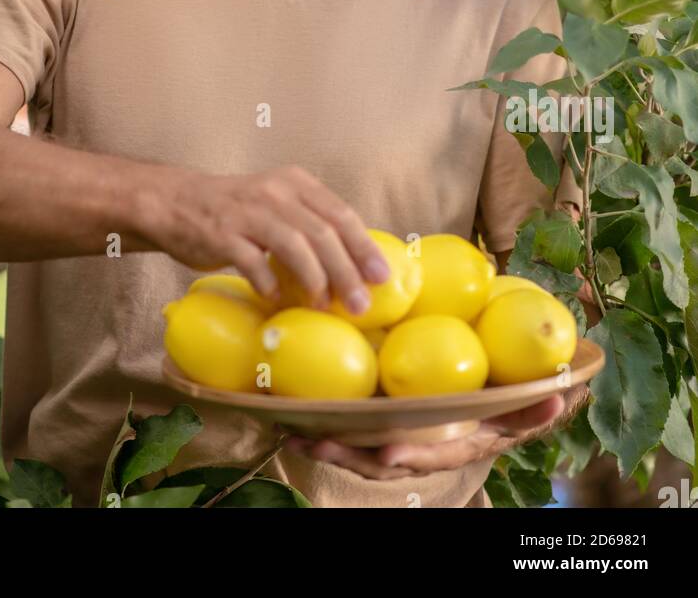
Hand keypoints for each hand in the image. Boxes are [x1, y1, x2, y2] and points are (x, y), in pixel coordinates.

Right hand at [130, 162, 391, 314]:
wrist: (176, 202)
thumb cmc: (237, 212)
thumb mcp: (278, 204)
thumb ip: (310, 223)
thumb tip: (355, 265)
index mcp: (295, 183)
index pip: (341, 214)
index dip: (364, 247)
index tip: (382, 277)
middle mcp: (275, 192)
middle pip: (322, 233)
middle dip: (347, 272)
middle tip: (360, 304)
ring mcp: (247, 212)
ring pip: (293, 245)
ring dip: (314, 280)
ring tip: (323, 305)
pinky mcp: (222, 233)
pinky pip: (252, 261)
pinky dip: (268, 283)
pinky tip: (276, 299)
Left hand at [280, 384, 588, 479]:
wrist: (475, 414)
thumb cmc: (495, 411)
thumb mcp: (518, 412)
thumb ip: (534, 407)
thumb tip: (561, 394)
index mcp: (450, 447)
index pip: (429, 456)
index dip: (409, 457)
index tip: (389, 453)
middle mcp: (418, 449)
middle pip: (379, 460)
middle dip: (349, 457)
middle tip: (316, 444)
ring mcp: (394, 441)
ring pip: (357, 452)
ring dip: (326, 447)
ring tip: (294, 436)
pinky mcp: (375, 428)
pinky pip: (348, 432)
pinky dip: (321, 429)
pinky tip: (292, 418)